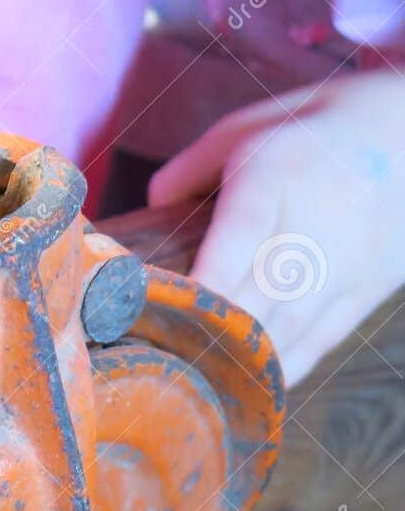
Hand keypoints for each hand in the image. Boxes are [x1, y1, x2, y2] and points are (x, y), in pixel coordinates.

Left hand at [149, 69, 404, 386]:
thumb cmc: (315, 130)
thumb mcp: (248, 126)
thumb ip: (189, 170)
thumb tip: (147, 215)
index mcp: (277, 175)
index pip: (237, 238)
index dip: (202, 284)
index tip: (159, 313)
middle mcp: (312, 226)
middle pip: (255, 296)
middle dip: (205, 332)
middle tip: (156, 359)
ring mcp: (343, 267)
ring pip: (282, 331)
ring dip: (235, 361)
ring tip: (188, 381)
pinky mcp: (363, 295)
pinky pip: (315, 346)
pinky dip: (275, 370)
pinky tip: (241, 384)